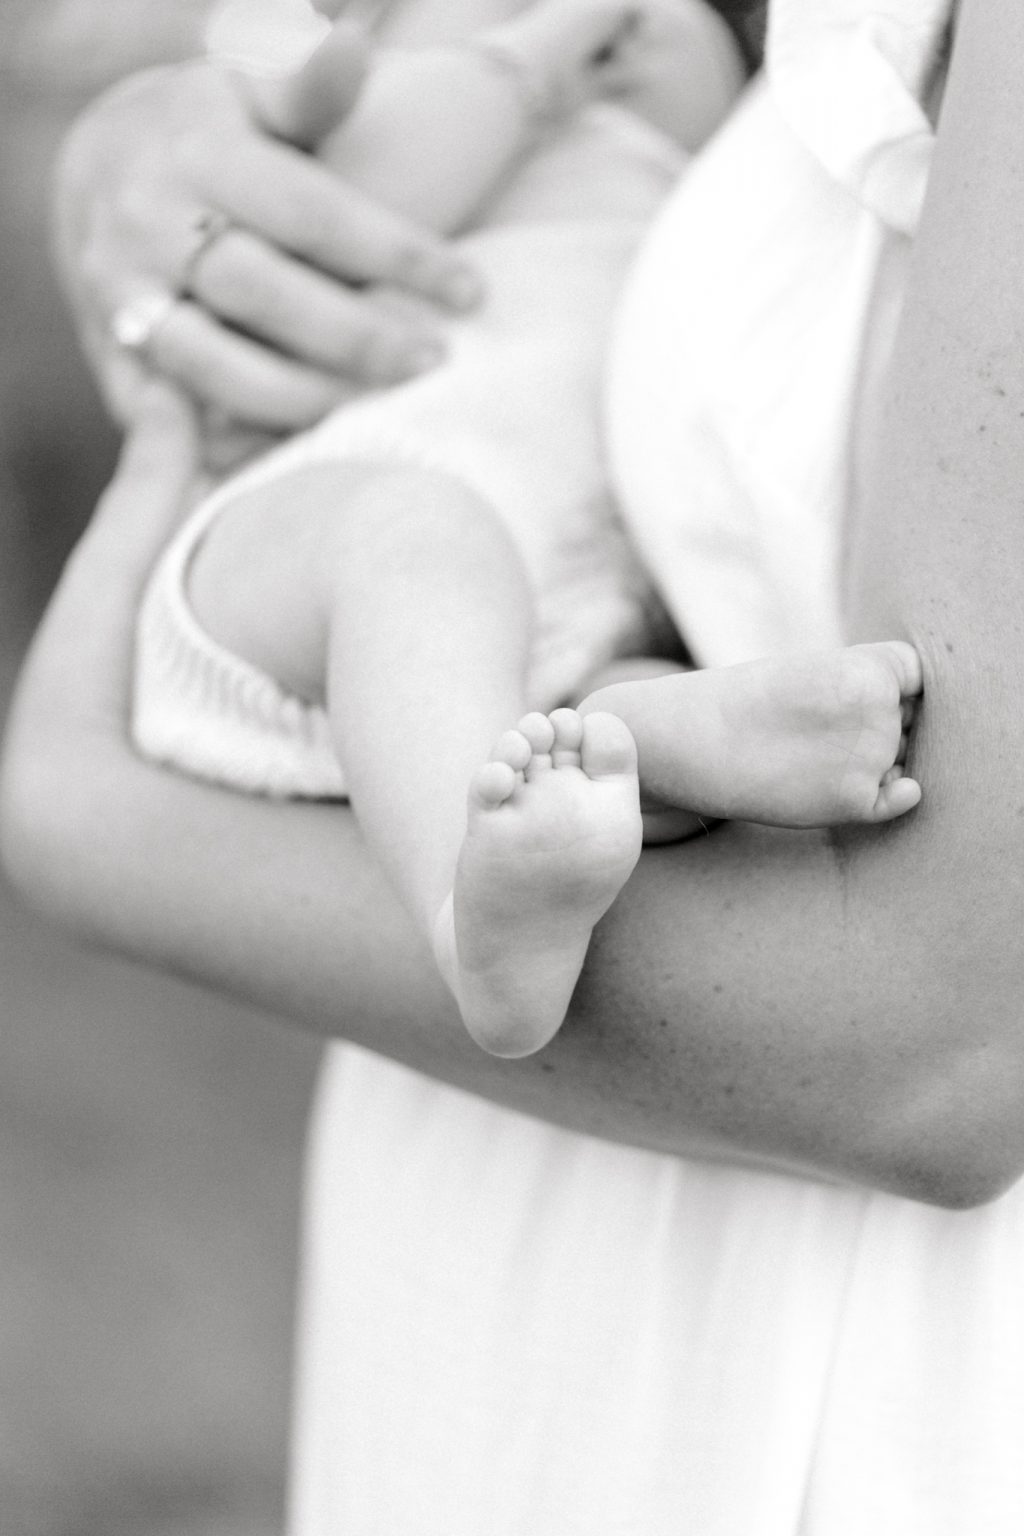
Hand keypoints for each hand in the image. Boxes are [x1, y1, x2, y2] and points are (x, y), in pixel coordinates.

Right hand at [53, 36, 480, 432]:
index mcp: (200, 154)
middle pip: (265, 293)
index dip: (397, 254)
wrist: (95, 170)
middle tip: (433, 363)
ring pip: (212, 364)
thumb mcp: (250, 94)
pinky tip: (289, 460)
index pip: (313, 212)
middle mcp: (152, 225)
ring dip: (298, 400)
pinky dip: (225, 445)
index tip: (472, 291)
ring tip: (369, 417)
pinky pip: (166, 415)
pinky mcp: (111, 354)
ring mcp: (123, 295)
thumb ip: (309, 89)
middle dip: (356, 337)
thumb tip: (356, 43)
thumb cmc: (211, 132)